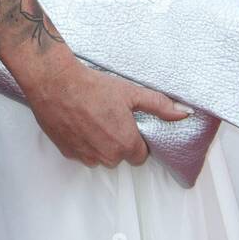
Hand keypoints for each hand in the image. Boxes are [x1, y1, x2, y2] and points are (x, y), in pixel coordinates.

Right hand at [20, 52, 192, 168]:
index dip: (135, 138)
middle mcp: (107, 156)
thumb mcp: (131, 92)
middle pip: (120, 156)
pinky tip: (79, 123)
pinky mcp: (68, 152)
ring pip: (101, 157)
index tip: (127, 124)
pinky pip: (82, 154)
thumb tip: (183, 113)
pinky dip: (82, 143)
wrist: (55, 83)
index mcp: (126, 144)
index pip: (140, 155)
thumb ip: (160, 106)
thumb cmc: (92, 87)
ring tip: (92, 118)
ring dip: (100, 144)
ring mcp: (86, 156)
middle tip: (109, 117)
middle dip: (117, 141)